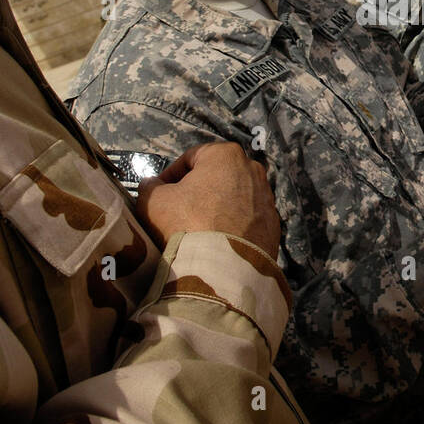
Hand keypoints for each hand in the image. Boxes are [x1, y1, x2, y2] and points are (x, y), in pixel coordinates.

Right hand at [136, 143, 280, 255]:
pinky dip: (232, 226)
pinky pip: (246, 220)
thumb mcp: (154, 201)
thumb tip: (151, 185)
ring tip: (196, 228)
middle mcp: (253, 170)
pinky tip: (216, 241)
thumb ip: (150, 187)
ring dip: (215, 208)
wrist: (223, 268)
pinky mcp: (272, 225)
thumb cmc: (188, 223)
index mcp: (225, 155)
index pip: (191, 157)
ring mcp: (266, 198)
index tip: (159, 190)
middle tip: (176, 209)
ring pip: (233, 198)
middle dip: (196, 190)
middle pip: (216, 176)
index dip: (170, 174)